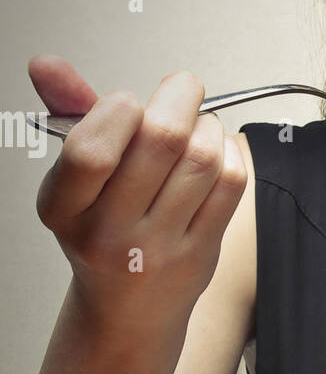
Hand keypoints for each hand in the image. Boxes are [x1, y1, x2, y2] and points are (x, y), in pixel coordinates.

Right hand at [29, 56, 247, 336]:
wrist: (127, 310)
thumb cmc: (102, 232)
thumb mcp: (73, 178)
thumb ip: (69, 113)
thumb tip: (46, 63)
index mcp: (65, 208)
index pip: (91, 150)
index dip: (119, 108)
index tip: (127, 102)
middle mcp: (108, 233)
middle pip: (162, 139)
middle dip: (180, 95)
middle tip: (182, 89)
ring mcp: (158, 248)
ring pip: (203, 157)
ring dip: (208, 124)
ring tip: (197, 126)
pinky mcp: (200, 253)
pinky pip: (231, 182)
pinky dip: (230, 151)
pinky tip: (216, 152)